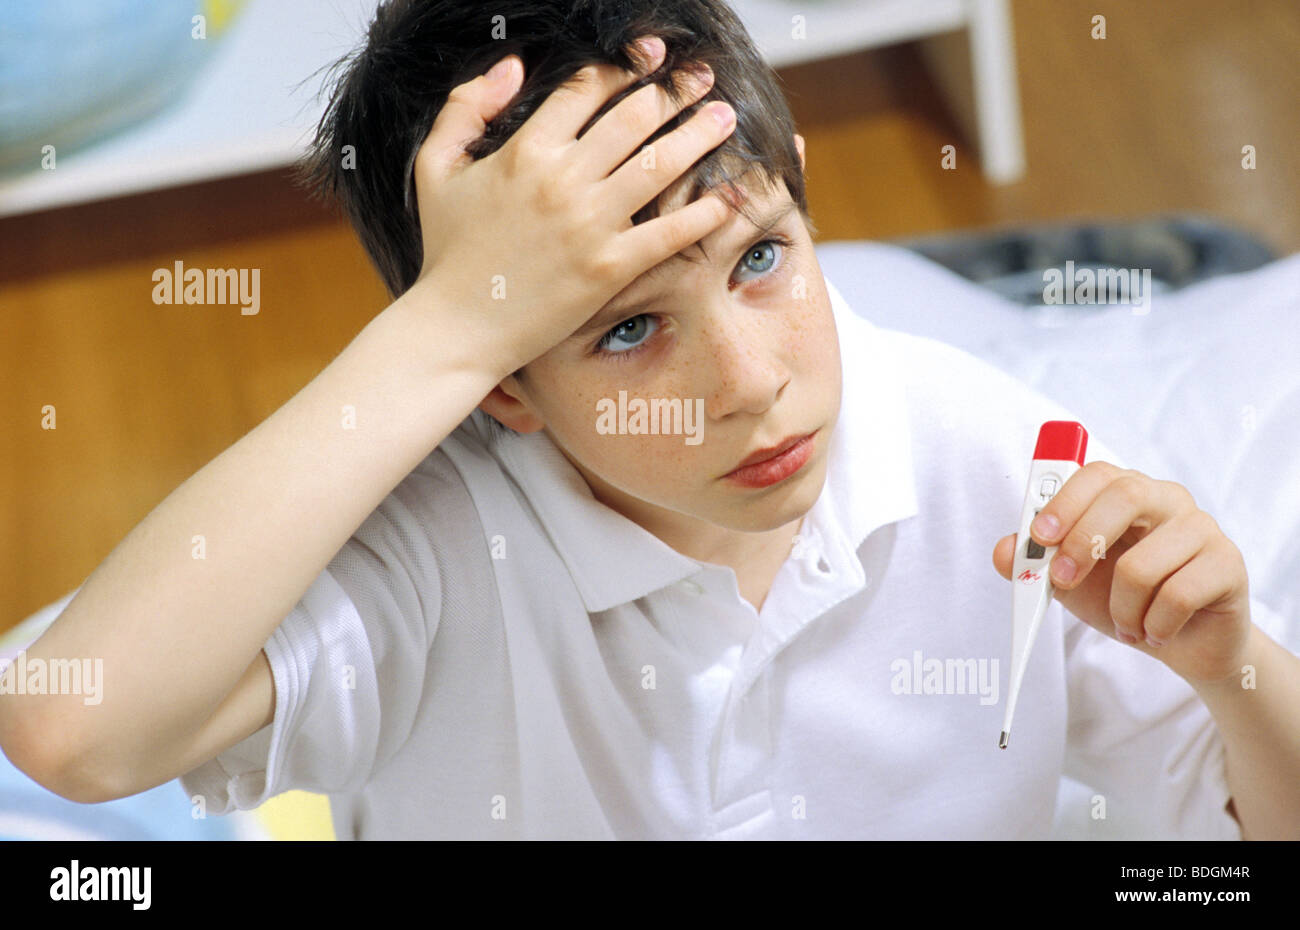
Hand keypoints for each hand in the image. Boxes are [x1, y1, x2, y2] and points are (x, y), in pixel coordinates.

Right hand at [408, 37, 739, 377]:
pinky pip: (669, 232)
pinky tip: (729, 196)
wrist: (457, 327)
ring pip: (660, 163)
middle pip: (635, 116)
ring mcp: (590, 224)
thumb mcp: (435, 166)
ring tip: (725, 117)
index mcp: (524, 150)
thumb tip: (512, 65)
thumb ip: (465, 106)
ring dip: (700, 134)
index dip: (626, 65)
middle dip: (675, 90)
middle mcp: (563, 180)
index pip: (587, 89)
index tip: (652, 55)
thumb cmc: (446, 251)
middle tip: (702, 78)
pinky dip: (704, 211)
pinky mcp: (610, 267)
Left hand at [992, 461, 1253, 683]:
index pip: (1097, 474)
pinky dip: (1153, 626)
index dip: (1065, 501)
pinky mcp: (1229, 564)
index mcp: (1127, 492)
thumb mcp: (1070, 583)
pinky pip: (1177, 596)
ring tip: (1126, 623)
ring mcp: (1203, 528)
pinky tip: (1156, 631)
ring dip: (1120, 609)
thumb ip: (1035, 564)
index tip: (1039, 536)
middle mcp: (1168, 499)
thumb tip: (1004, 551)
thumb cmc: (1125, 600)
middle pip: (1125, 496)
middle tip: (1062, 580)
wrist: (1184, 644)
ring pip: (1142, 564)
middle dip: (1082, 542)